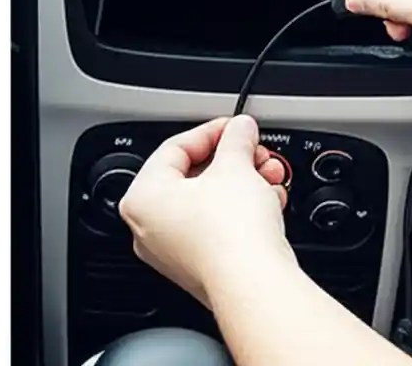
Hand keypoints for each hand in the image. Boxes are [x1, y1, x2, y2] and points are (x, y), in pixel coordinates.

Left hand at [118, 115, 293, 307]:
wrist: (254, 284)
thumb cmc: (231, 232)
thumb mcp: (235, 166)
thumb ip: (236, 139)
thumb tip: (240, 129)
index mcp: (142, 197)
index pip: (174, 149)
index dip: (211, 131)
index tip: (235, 127)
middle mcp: (150, 227)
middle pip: (193, 177)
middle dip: (233, 161)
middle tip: (255, 152)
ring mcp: (174, 252)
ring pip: (209, 203)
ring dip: (243, 183)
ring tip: (269, 175)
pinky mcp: (201, 268)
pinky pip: (218, 228)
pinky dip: (242, 211)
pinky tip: (268, 201)